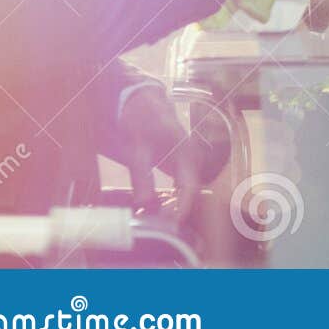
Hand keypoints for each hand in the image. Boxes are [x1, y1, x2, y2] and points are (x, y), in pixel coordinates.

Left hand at [115, 86, 200, 217]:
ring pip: (188, 189)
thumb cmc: (139, 120)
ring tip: (161, 222)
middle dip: (180, 212)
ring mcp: (188, 158)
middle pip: (192, 191)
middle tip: (162, 229)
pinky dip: (175, 197)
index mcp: (186, 153)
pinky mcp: (180, 161)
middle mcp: (193, 157)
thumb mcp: (135, 150)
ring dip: (178, 205)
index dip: (183, 210)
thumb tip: (144, 207)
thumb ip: (141, 179)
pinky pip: (183, 184)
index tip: (173, 228)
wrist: (139, 99)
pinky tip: (163, 207)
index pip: (190, 188)